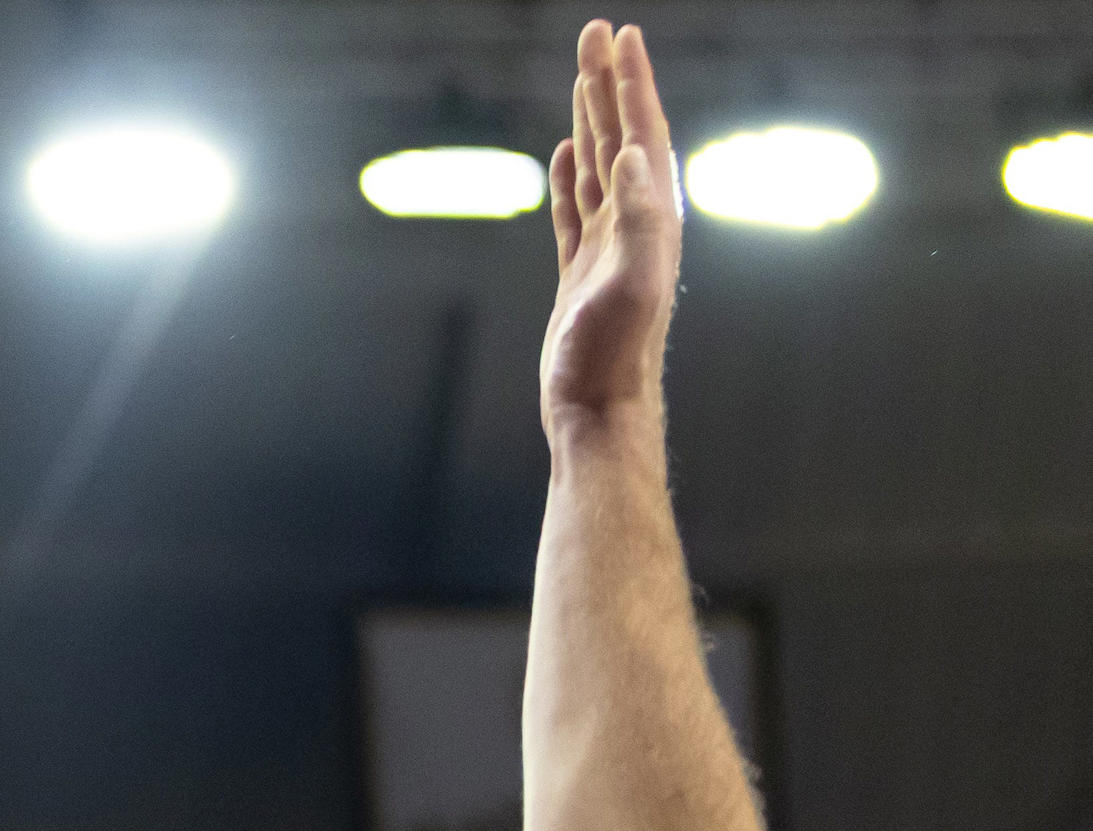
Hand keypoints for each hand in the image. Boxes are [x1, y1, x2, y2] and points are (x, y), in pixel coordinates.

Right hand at [541, 21, 679, 440]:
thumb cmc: (615, 355)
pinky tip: (565, 153)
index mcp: (651, 217)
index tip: (621, 35)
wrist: (598, 409)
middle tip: (596, 33)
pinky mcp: (581, 272)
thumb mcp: (632, 280)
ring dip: (590, 119)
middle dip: (608, 83)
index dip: (631, 83)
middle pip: (619, 136)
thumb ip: (638, 216)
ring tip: (583, 77)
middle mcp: (635, 223)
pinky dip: (570, 175)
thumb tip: (632, 153)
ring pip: (597, 165)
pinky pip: (575, 208)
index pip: (641, 132)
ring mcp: (607, 247)